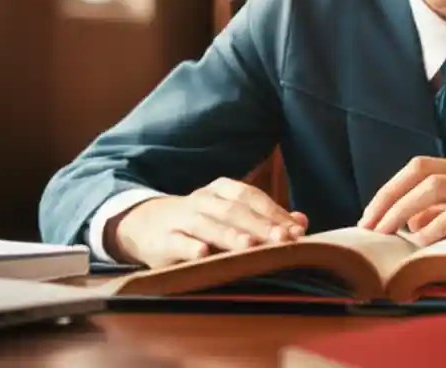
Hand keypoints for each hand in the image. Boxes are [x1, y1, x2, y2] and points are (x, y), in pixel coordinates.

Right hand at [107, 178, 308, 266]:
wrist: (144, 224)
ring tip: (250, 247)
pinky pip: (177, 243)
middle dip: (260, 226)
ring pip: (208, 225)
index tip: (295, 232)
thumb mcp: (229, 213)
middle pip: (234, 211)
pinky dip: (190, 248)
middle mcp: (202, 200)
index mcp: (221, 190)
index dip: (274, 213)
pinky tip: (204, 254)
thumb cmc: (199, 222)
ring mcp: (181, 219)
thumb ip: (265, 218)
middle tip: (282, 241)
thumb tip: (301, 223)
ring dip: (230, 235)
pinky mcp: (162, 241)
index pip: (252, 198)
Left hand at [356, 156, 445, 250]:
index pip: (417, 168)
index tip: (368, 217)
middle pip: (418, 172)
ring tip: (386, 234)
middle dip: (387, 198)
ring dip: (404, 210)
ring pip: (436, 187)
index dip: (388, 190)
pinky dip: (439, 224)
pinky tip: (423, 240)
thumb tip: (414, 226)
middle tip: (368, 227)